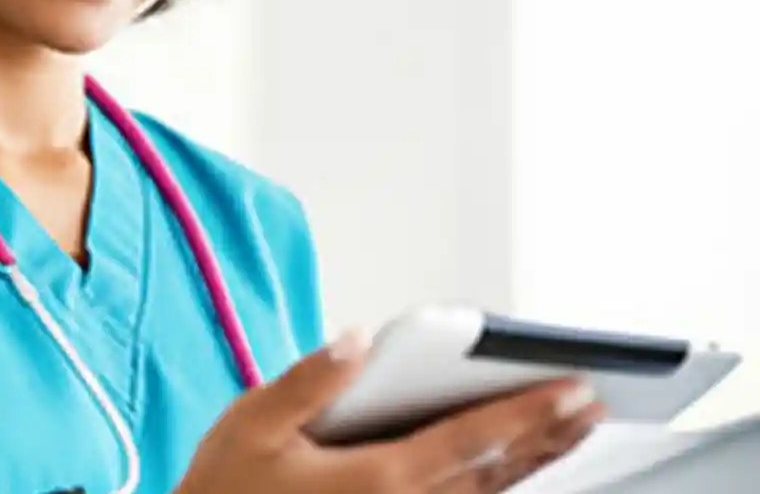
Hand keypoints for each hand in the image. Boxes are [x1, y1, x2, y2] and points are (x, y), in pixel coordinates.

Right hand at [175, 331, 604, 493]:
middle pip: (492, 471)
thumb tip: (354, 341)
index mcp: (374, 477)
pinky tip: (511, 472)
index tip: (570, 387)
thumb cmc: (227, 487)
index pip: (468, 439)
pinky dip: (496, 488)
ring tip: (571, 432)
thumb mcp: (253, 424)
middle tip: (592, 404)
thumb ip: (308, 382)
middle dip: (546, 434)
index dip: (524, 411)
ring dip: (532, 461)